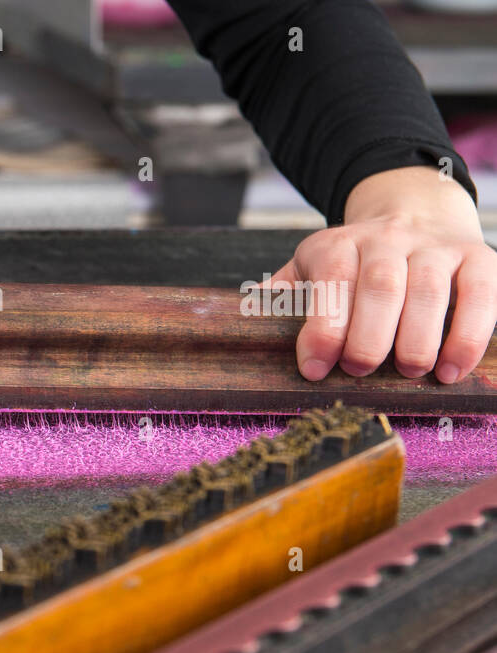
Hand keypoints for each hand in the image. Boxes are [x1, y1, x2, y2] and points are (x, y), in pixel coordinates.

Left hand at [272, 165, 495, 383]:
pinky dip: (468, 336)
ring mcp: (436, 247)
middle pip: (380, 285)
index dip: (322, 328)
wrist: (417, 212)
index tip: (314, 369)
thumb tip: (247, 322)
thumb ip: (284, 294)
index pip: (330, 280)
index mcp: (339, 245)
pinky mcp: (479, 259)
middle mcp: (388, 239)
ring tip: (409, 373)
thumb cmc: (354, 262)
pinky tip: (450, 370)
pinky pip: (481, 295)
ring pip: (429, 290)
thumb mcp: (311, 267)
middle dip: (368, 336)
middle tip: (360, 370)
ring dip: (417, 339)